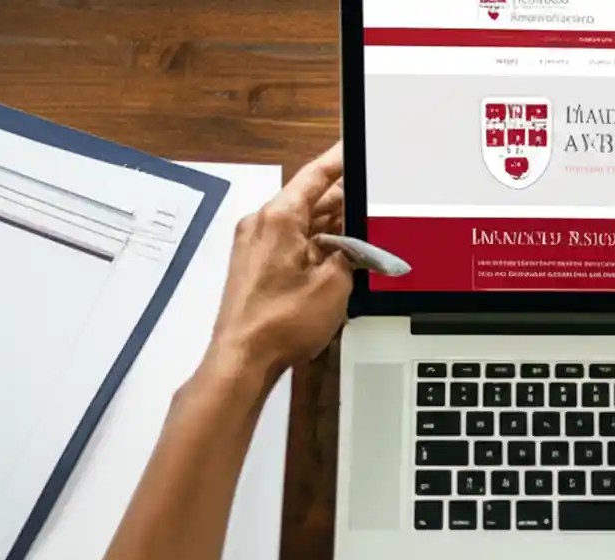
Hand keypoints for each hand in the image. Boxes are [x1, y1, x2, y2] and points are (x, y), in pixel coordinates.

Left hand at [208, 142, 352, 382]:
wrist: (243, 358)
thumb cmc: (279, 323)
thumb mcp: (335, 284)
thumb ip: (351, 254)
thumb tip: (356, 246)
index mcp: (279, 218)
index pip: (315, 176)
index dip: (339, 160)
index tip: (352, 146)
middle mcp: (261, 225)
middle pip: (309, 200)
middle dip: (342, 203)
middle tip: (371, 202)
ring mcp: (255, 246)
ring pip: (301, 224)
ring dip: (331, 228)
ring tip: (361, 235)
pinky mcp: (254, 266)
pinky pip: (290, 243)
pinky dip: (314, 246)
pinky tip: (336, 259)